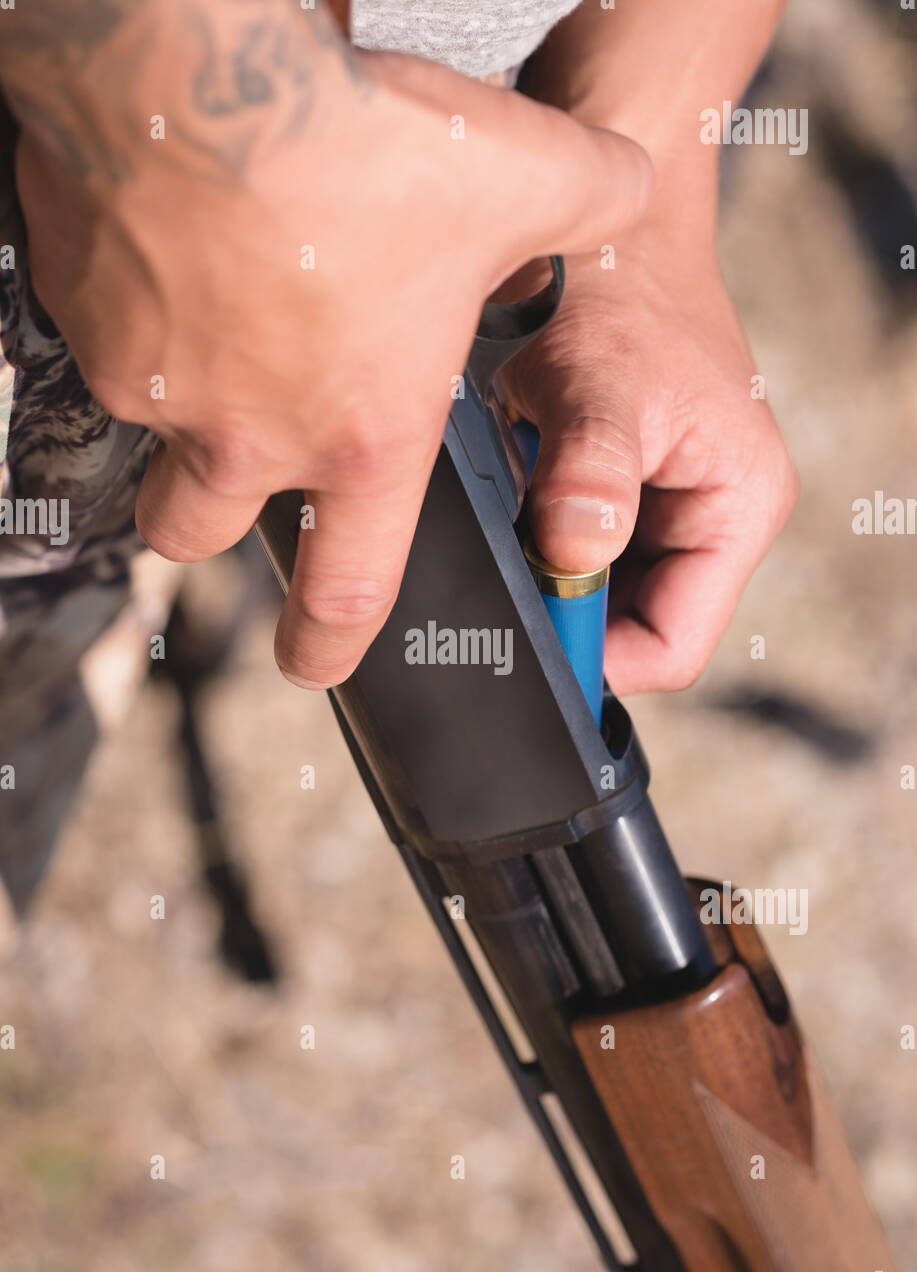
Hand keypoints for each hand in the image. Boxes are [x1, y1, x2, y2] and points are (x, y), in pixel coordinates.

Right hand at [12, 25, 650, 688]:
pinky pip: (112, 346)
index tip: (316, 664)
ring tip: (213, 344)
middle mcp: (253, 437)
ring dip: (181, 419)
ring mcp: (163, 389)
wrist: (207, 77)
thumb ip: (589, 197)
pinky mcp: (96, 324)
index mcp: (362, 437)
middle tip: (234, 492)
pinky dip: (142, 318)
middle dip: (217, 530)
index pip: (348, 591)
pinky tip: (179, 255)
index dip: (330, 645)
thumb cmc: (360, 144)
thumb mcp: (515, 175)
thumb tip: (628, 183)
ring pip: (154, 442)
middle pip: (203, 537)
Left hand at [501, 230, 797, 694]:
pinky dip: (541, 532)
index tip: (526, 632)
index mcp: (739, 508)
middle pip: (632, 627)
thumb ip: (590, 471)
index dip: (596, 658)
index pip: (672, 647)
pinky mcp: (630, 490)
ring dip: (550, 565)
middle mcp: (715, 516)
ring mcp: (672, 507)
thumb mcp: (599, 379)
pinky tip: (522, 483)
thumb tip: (576, 556)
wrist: (605, 222)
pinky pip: (580, 548)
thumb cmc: (618, 284)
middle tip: (510, 556)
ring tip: (521, 499)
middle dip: (567, 606)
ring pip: (600, 591)